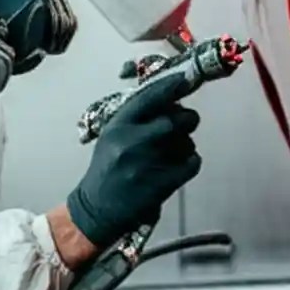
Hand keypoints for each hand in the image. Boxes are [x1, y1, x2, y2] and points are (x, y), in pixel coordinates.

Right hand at [65, 74, 201, 248]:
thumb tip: (171, 99)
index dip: (170, 86)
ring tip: (172, 153)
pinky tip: (178, 167)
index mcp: (118, 126)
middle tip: (185, 123)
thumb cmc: (107, 169)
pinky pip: (192, 162)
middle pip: (175, 119)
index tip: (184, 80)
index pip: (149, 97)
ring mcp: (148, 163)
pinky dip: (191, 162)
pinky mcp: (163, 183)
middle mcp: (132, 141)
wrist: (96, 209)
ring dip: (186, 144)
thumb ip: (137, 117)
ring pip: (187, 142)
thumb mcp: (112, 136)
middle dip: (186, 119)